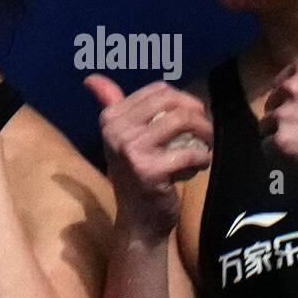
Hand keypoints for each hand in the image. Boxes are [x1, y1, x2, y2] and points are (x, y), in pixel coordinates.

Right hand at [84, 76, 212, 242]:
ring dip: (205, 132)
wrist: (138, 219)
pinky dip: (203, 158)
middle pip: (172, 102)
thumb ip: (110, 104)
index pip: (159, 90)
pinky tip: (200, 165)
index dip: (183, 100)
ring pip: (183, 121)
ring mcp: (131, 151)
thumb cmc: (134, 174)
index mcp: (110, 118)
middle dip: (197, 113)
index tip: (190, 117)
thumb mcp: (120, 137)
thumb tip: (91, 78)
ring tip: (206, 145)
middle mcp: (116, 131)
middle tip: (205, 130)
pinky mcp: (149, 171)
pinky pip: (190, 152)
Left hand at [259, 0, 297, 179]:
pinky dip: (279, 154)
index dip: (296, 97)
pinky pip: (267, 147)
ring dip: (282, 133)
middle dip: (287, 114)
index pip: (282, 82)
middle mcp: (292, 88)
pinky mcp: (283, 142)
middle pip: (273, 103)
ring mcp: (286, 115)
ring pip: (268, 125)